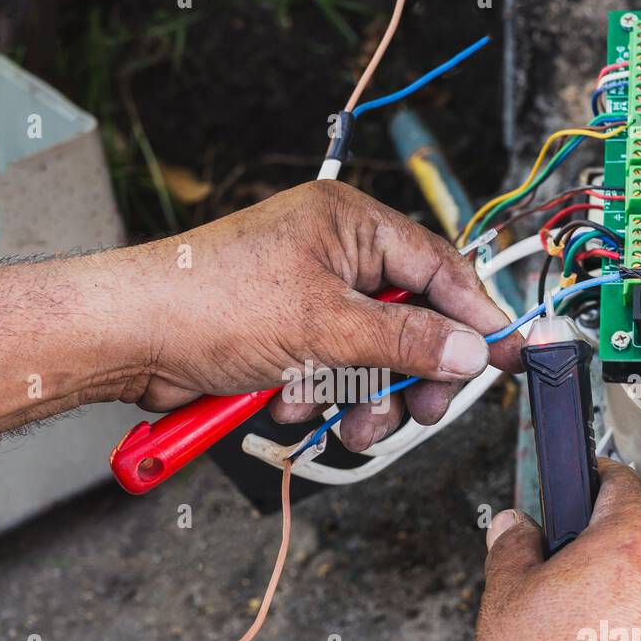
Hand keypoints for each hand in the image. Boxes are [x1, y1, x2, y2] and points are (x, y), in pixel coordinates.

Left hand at [116, 180, 522, 450]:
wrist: (130, 337)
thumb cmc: (208, 300)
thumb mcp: (323, 325)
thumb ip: (406, 340)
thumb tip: (470, 349)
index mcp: (350, 225)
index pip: (440, 268)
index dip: (477, 316)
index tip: (510, 355)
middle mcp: (334, 256)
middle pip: (412, 322)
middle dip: (411, 373)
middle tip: (419, 409)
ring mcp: (309, 299)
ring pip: (372, 360)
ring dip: (359, 396)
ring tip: (338, 415)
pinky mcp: (286, 339)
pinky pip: (332, 376)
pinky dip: (319, 398)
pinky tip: (289, 400)